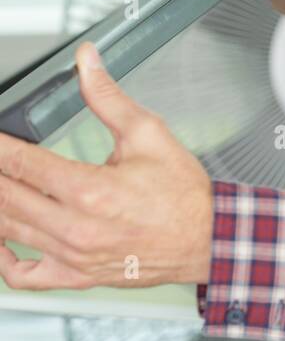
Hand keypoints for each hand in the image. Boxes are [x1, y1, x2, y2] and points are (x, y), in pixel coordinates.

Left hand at [0, 43, 213, 290]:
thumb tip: (87, 63)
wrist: (208, 239)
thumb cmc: (183, 195)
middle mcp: (76, 227)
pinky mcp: (78, 276)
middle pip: (6, 196)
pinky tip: (2, 240)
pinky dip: (3, 260)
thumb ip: (108, 97)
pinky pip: (24, 277)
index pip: (21, 161)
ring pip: (8, 230)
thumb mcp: (148, 133)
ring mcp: (74, 257)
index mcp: (90, 190)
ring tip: (0, 185)